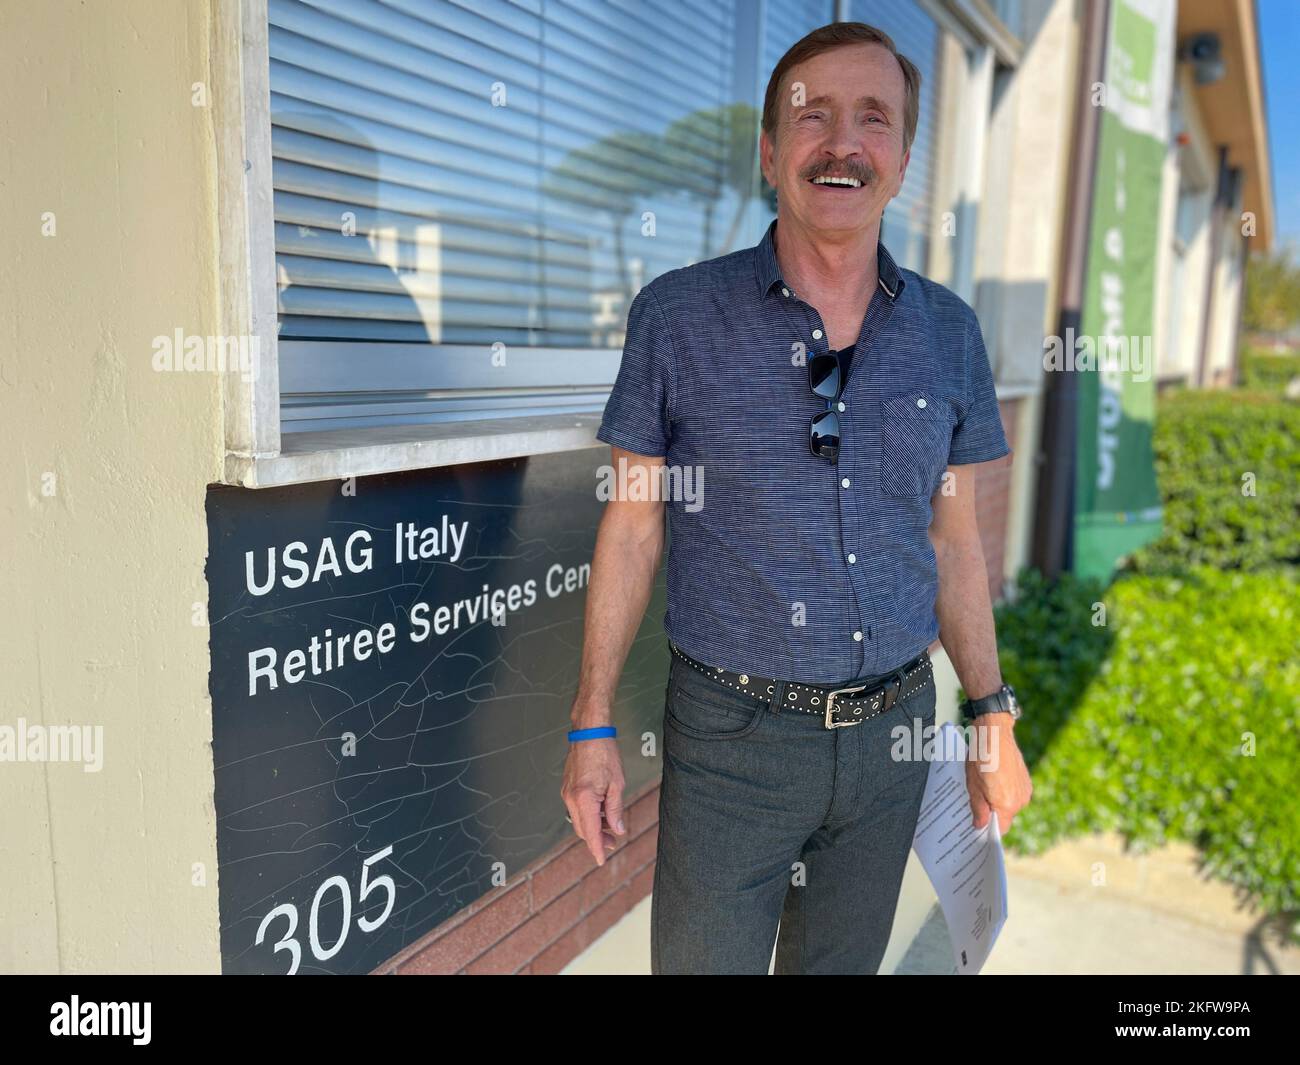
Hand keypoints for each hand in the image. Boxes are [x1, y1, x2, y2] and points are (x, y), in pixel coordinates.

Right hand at [560, 735, 626, 865]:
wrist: (589, 733)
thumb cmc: (605, 754)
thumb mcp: (617, 784)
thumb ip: (615, 810)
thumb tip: (618, 829)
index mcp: (584, 798)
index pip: (590, 832)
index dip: (597, 848)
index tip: (601, 861)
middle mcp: (571, 798)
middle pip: (582, 829)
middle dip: (596, 840)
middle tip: (613, 843)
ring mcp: (567, 793)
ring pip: (578, 820)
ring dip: (592, 828)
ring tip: (610, 828)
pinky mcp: (567, 788)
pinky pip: (576, 809)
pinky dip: (588, 816)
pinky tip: (601, 813)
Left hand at [964, 715, 1031, 832]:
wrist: (994, 733)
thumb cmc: (981, 758)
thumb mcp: (973, 786)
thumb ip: (978, 809)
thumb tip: (979, 826)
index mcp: (1007, 804)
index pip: (1000, 829)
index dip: (988, 830)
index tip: (978, 828)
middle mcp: (1020, 800)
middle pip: (1005, 817)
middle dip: (991, 813)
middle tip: (975, 805)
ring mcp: (1025, 790)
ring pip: (1010, 805)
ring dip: (998, 801)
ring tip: (982, 788)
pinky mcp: (1026, 780)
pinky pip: (1015, 793)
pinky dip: (1005, 791)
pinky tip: (992, 781)